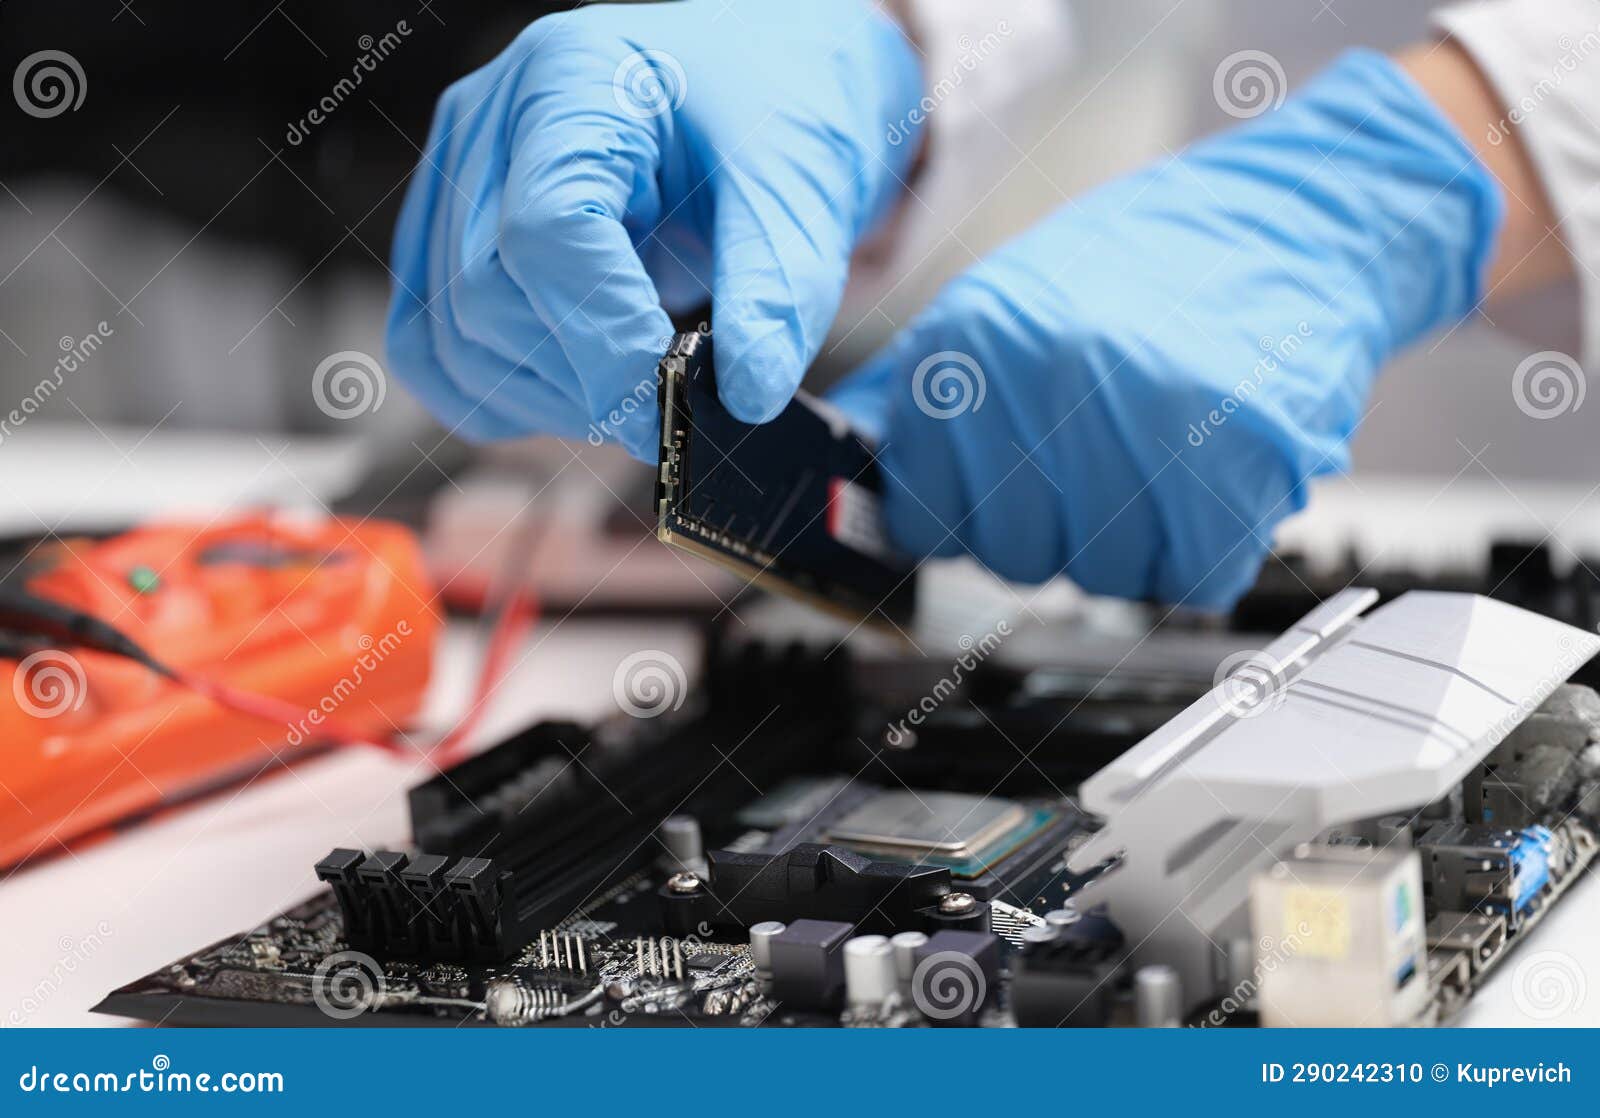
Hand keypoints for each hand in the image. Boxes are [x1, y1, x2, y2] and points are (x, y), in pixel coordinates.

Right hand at [386, 0, 922, 456]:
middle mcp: (490, 122)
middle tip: (667, 410)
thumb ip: (776, 292)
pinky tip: (582, 393)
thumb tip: (745, 399)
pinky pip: (438, 348)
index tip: (671, 402)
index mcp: (571, 80)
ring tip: (635, 397)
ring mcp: (459, 179)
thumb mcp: (800, 185)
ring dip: (546, 400)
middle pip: (485, 294)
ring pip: (451, 337)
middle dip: (580, 381)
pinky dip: (508, 395)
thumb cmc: (773, 103)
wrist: (758, 76)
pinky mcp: (455, 238)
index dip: (605, 339)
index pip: (545, 233)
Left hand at [831, 51, 1501, 607]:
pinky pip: (1190, 579)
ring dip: (1136, 542)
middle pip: (1011, 555)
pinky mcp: (1234, 456)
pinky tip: (1210, 479)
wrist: (1299, 218)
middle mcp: (1042, 379)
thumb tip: (848, 472)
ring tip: (1164, 455)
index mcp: (968, 345)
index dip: (972, 516)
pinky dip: (1206, 551)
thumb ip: (915, 391)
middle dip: (1058, 531)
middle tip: (1107, 461)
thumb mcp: (1001, 302)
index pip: (923, 517)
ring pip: (1099, 576)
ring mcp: (1137, 417)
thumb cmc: (1150, 265)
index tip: (1012, 484)